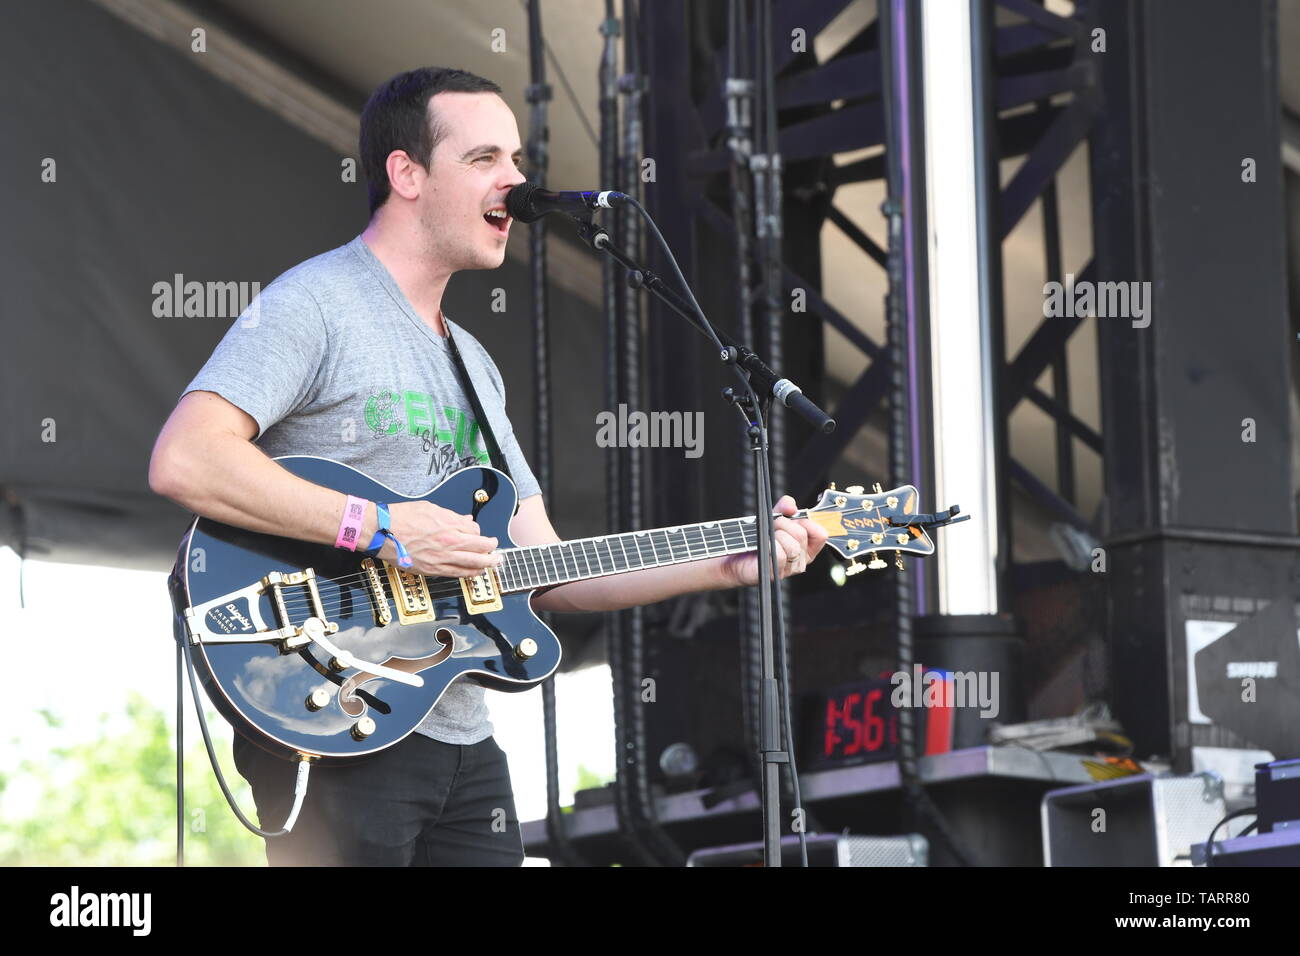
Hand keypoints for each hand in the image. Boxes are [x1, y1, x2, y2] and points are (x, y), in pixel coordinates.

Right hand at [380, 500, 501, 578]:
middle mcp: (448, 543)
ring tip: (494, 564)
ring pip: (471, 564)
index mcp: (449, 526)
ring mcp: (441, 558)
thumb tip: (463, 521)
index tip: (479, 533)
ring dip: (486, 564)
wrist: (382, 531)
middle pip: (480, 549)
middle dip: (492, 550)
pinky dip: (469, 574)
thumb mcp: (431, 509)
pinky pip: (456, 574)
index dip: (479, 532)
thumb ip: (450, 516)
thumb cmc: (402, 517)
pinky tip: (475, 574)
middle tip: (497, 551)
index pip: (475, 531)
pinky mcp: (432, 569)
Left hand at [721, 494, 828, 587]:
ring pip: (793, 546)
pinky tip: (763, 546)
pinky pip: (780, 555)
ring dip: (776, 535)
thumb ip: (784, 507)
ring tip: (767, 537)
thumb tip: (792, 506)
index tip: (793, 518)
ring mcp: (789, 569)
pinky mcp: (775, 574)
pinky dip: (770, 546)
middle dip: (784, 524)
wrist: (736, 555)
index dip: (807, 522)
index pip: (821, 534)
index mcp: (806, 547)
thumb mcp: (773, 517)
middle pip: (802, 535)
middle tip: (772, 526)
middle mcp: (800, 559)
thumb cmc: (757, 539)